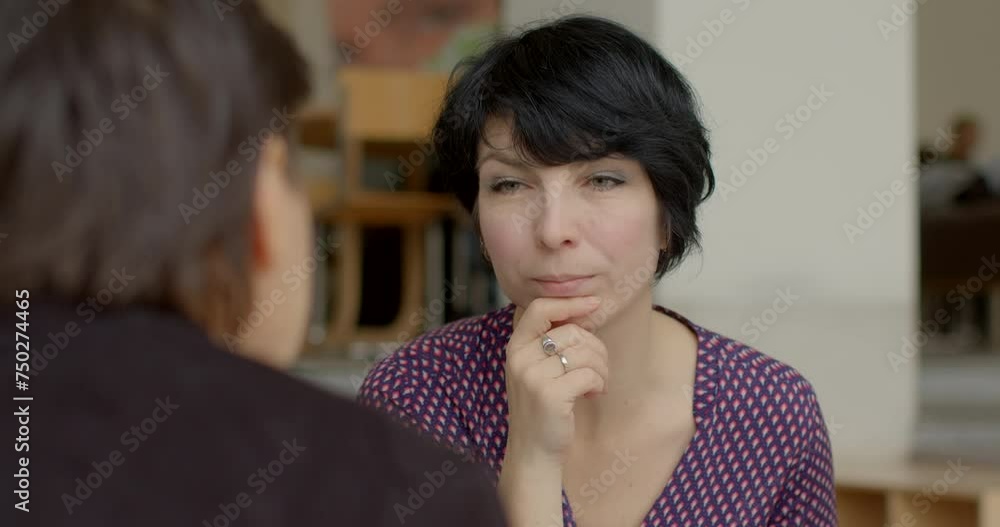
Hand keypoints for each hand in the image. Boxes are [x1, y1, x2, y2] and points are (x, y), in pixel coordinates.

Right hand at [503, 296, 609, 461]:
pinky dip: (599, 384)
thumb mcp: (536, 368)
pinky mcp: (550, 395)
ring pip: (585, 353)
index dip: (570, 302)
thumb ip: (551, 341)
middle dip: (596, 348)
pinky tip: (593, 394)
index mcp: (515, 347)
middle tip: (599, 368)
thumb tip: (584, 310)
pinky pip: (589, 375)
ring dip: (601, 369)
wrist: (533, 450)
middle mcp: (520, 358)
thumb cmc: (542, 406)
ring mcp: (533, 377)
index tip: (594, 303)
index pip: (540, 309)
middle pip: (573, 332)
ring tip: (597, 383)